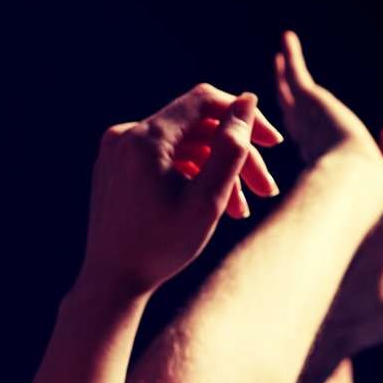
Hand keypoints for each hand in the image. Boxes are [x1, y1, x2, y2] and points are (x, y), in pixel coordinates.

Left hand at [78, 86, 280, 294]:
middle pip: (197, 128)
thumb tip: (248, 100)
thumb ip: (231, 147)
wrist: (111, 282)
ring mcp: (117, 151)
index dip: (244, 116)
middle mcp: (125, 136)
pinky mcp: (116, 167)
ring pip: (184, 146)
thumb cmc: (160, 247)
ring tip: (243, 210)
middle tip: (266, 189)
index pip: (205, 100)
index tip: (272, 143)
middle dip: (235, 155)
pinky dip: (190, 177)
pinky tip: (215, 206)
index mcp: (144, 138)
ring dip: (216, 171)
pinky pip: (163, 159)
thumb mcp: (207, 199)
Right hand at [274, 31, 382, 166]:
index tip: (291, 113)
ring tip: (280, 55)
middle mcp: (304, 134)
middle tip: (279, 79)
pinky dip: (292, 55)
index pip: (302, 132)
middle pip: (290, 109)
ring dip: (284, 71)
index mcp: (316, 151)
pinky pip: (296, 73)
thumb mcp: (368, 176)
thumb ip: (375, 177)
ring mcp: (302, 116)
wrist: (353, 176)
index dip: (296, 121)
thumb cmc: (363, 184)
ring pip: (288, 89)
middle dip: (284, 94)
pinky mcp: (307, 100)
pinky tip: (288, 38)